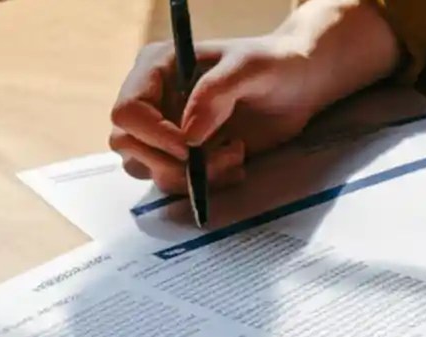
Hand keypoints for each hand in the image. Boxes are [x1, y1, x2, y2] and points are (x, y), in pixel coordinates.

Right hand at [108, 0, 400, 192]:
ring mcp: (168, 132)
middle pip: (128, 147)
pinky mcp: (188, 156)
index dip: (153, 136)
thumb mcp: (248, 67)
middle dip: (173, 163)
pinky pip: (181, 183)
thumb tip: (188, 135)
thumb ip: (215, 93)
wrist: (299, 84)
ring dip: (195, 176)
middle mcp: (153, 102)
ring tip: (235, 155)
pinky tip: (237, 164)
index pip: (127, 112)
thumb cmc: (274, 64)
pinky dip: (209, 184)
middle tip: (220, 157)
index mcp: (156, 70)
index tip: (188, 146)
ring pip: (152, 171)